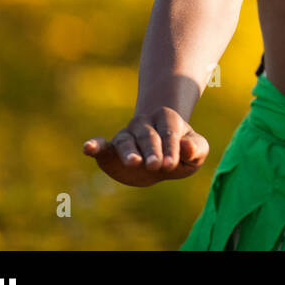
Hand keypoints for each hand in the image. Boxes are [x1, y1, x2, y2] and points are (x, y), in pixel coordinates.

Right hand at [83, 107, 208, 186]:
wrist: (161, 158)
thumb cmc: (182, 153)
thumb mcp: (196, 152)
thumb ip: (196, 148)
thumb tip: (187, 147)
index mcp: (167, 119)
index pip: (169, 133)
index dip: (171, 148)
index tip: (171, 164)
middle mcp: (144, 123)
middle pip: (148, 136)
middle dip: (152, 150)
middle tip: (154, 165)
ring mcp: (127, 135)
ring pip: (126, 141)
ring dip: (129, 152)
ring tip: (133, 162)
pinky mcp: (111, 150)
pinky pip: (101, 145)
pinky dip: (94, 146)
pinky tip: (88, 148)